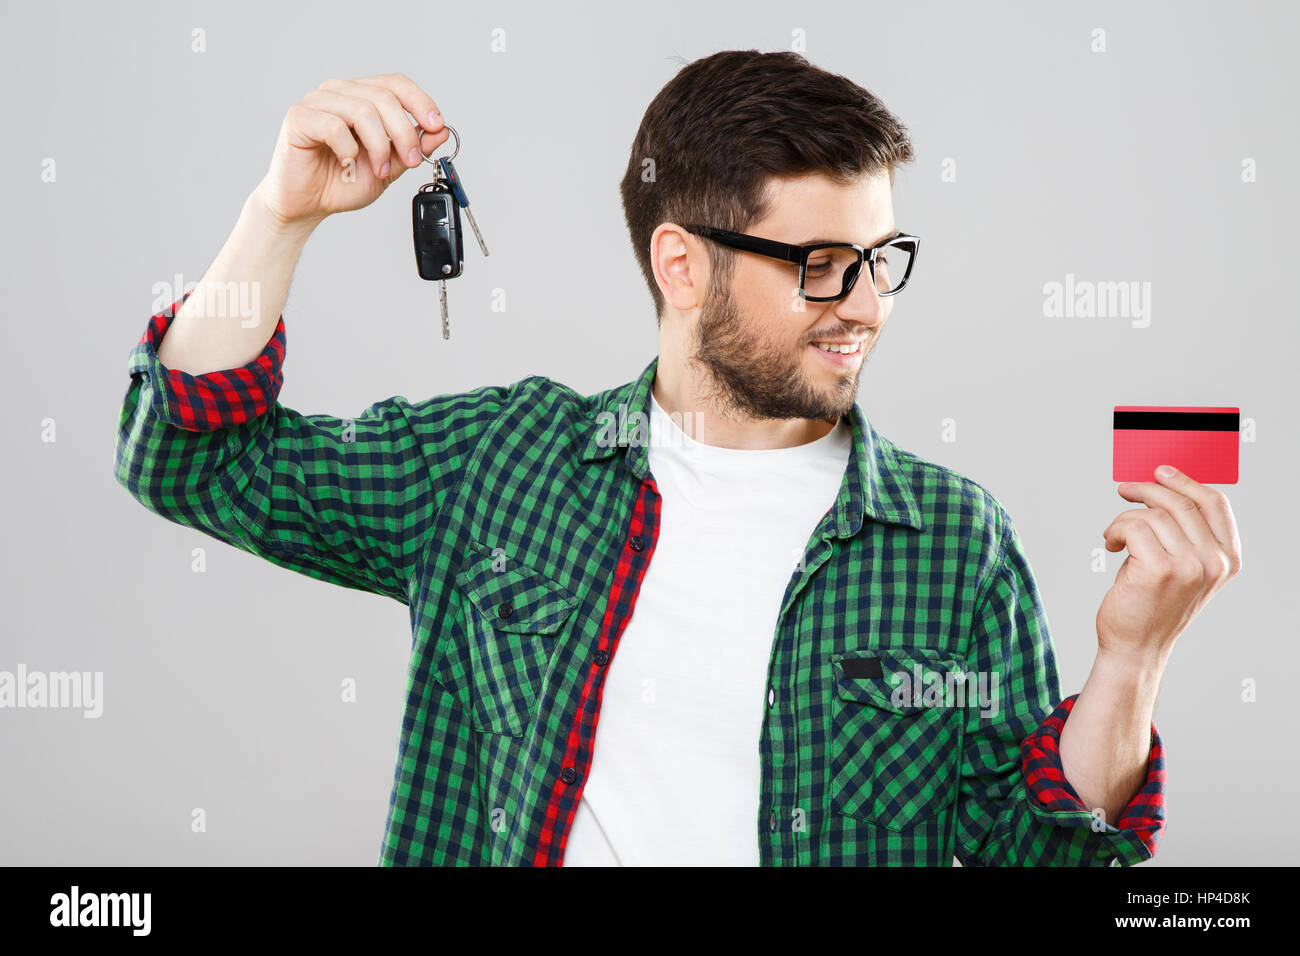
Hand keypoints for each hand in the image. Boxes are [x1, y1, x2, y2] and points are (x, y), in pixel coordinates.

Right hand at [252, 73, 448, 228]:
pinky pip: (333, 125)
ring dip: (379, 145)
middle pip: (384, 97)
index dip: (420, 101)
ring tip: (378, 170)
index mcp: (361, 96)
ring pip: (362, 109)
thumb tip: (441, 132)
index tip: (436, 125)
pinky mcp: (299, 117)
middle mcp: (340, 92)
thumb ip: (412, 148)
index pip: (395, 83)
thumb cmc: (340, 182)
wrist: (307, 204)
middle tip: (410, 160)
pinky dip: (349, 148)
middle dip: (404, 133)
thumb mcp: (388, 167)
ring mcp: (318, 101)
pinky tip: (347, 161)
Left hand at [1097, 465, 1242, 666]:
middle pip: (1180, 502)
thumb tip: (1163, 488)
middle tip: (1125, 490)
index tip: (1160, 471)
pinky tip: (1111, 545)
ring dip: (1125, 519)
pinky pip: (1132, 526)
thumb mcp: (1183, 568)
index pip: (1214, 504)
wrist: (1136, 647)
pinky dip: (1115, 530)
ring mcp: (1189, 566)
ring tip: (1115, 537)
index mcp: (1227, 559)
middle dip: (1148, 490)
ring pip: (1152, 514)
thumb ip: (1185, 534)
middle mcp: (1213, 562)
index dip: (1186, 481)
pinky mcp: (1158, 569)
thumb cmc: (1154, 604)